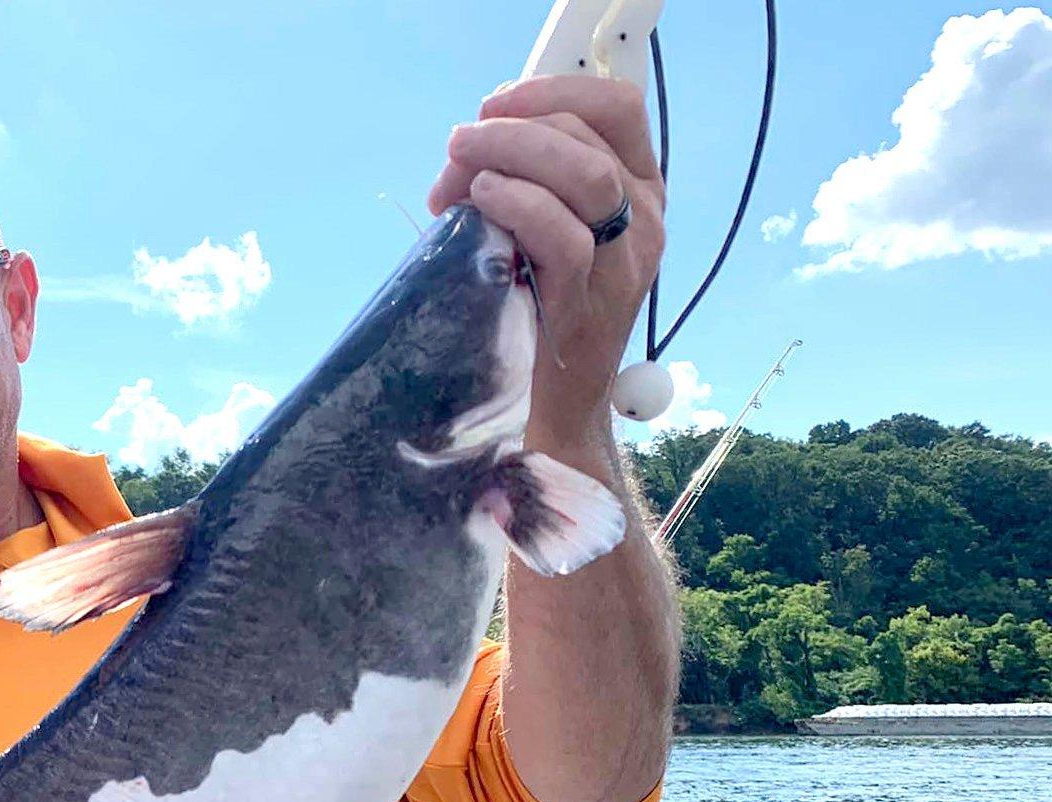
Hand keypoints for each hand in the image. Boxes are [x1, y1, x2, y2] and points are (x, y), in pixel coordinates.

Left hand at [426, 75, 666, 423]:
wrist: (543, 408)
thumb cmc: (528, 310)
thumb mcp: (533, 228)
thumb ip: (518, 179)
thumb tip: (466, 145)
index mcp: (639, 189)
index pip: (617, 107)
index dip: (552, 91)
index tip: (493, 103)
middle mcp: (646, 221)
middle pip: (590, 137)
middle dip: (513, 129)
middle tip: (457, 147)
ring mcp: (625, 265)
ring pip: (588, 176)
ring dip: (513, 155)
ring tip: (461, 169)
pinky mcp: (590, 307)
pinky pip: (565, 238)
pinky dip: (519, 205)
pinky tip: (481, 201)